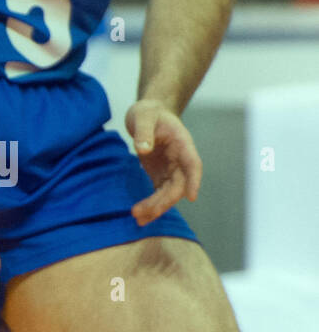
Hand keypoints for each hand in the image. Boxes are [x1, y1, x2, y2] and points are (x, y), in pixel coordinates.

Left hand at [127, 99, 201, 225]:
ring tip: (138, 219)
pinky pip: (159, 193)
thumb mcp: (143, 115)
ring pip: (169, 194)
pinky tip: (140, 216)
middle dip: (164, 201)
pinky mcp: (160, 175)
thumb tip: (143, 149)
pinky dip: (151, 205)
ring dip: (156, 208)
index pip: (193, 164)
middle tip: (144, 213)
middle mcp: (180, 161)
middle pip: (178, 185)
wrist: (149, 114)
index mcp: (183, 144)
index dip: (194, 180)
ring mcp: (171, 170)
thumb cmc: (149, 112)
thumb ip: (144, 130)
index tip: (192, 196)